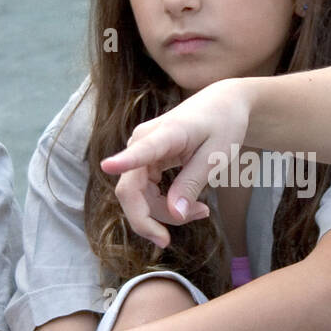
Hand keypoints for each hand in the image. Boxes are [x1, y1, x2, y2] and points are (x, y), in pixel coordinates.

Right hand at [100, 79, 250, 246]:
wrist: (222, 105)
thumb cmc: (222, 125)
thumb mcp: (216, 157)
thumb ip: (193, 184)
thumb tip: (175, 214)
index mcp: (165, 134)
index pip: (141, 150)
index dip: (123, 161)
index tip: (108, 165)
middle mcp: (142, 141)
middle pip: (130, 191)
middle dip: (152, 219)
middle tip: (192, 224)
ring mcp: (139, 152)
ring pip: (137, 197)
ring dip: (164, 213)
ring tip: (202, 212)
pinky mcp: (143, 161)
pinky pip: (144, 193)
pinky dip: (164, 206)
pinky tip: (191, 206)